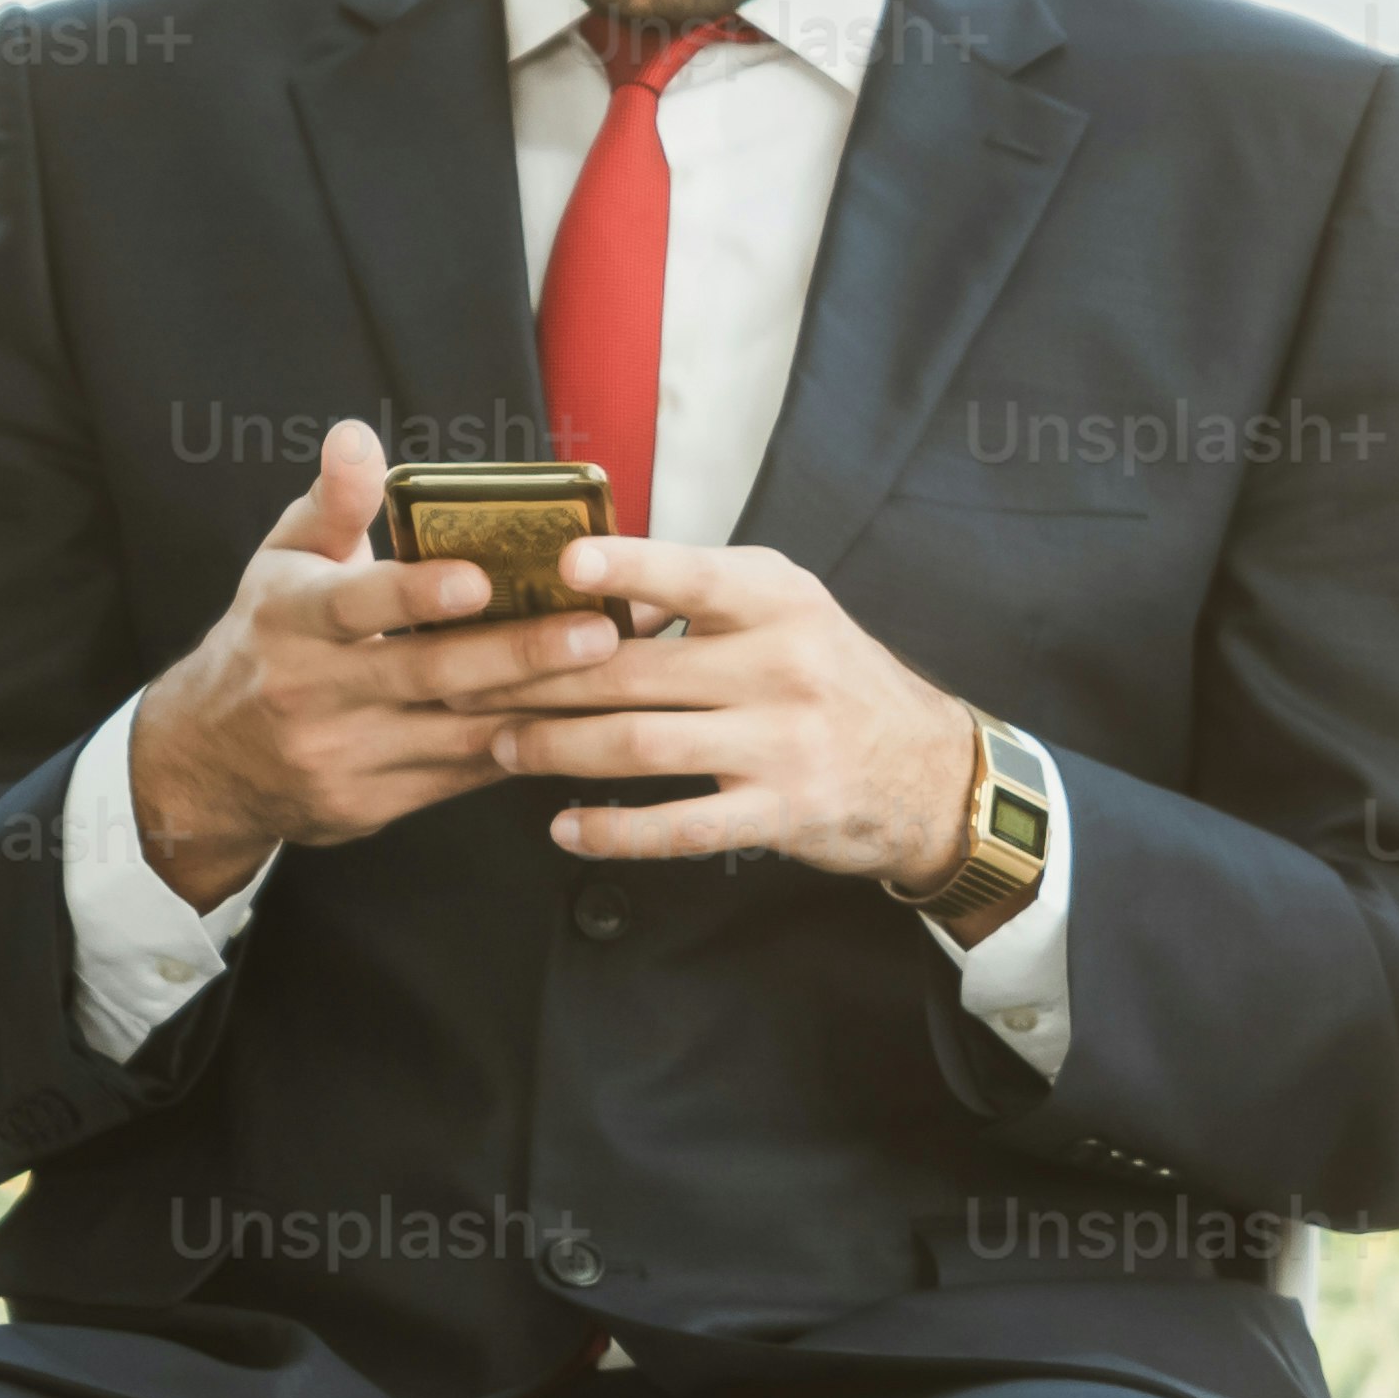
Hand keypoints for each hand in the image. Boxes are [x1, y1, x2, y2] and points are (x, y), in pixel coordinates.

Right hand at [114, 426, 641, 899]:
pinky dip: (526, 750)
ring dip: (543, 709)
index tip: (479, 578)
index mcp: (292, 620)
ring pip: (459, 735)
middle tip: (598, 633)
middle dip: (520, 655)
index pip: (355, 603)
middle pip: (429, 674)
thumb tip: (355, 436)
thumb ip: (332, 504)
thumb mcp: (283, 563)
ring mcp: (345, 756)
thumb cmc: (265, 641)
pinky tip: (584, 726)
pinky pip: (462, 778)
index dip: (416, 592)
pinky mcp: (372, 805)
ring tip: (616, 678)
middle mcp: (314, 691)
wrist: (208, 764)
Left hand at [491, 529, 990, 893]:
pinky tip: (564, 829)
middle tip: (471, 686)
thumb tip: (587, 584)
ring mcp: (782, 742)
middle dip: (540, 682)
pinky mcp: (780, 811)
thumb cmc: (834, 678)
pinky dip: (612, 830)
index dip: (624, 569)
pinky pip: (678, 825)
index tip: (561, 567)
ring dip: (558, 750)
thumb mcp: (786, 610)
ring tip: (503, 748)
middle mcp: (782, 664)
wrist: (927, 769)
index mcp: (776, 600)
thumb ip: (700, 594)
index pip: (690, 577)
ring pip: (640, 745)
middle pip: (635, 671)